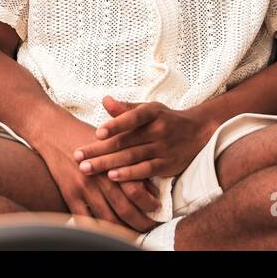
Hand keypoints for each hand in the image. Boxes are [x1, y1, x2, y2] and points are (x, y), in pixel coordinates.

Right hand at [29, 111, 162, 233]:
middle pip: (125, 209)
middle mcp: (101, 178)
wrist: (55, 131)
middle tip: (149, 227)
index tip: (156, 210)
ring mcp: (84, 188)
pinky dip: (97, 230)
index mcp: (114, 163)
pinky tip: (106, 234)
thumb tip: (151, 190)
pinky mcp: (70, 195)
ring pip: (108, 219)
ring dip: (123, 230)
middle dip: (140, 223)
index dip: (149, 204)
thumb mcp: (113, 145)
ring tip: (133, 234)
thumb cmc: (86, 136)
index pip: (137, 191)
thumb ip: (132, 166)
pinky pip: (85, 220)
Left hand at [73, 97, 211, 182]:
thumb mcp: (150, 109)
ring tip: (87, 168)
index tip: (97, 132)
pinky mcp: (167, 165)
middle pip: (125, 141)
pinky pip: (146, 171)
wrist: (199, 133)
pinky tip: (113, 177)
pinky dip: (129, 174)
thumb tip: (105, 100)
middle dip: (99, 149)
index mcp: (152, 113)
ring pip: (132, 157)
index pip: (133, 117)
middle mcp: (158, 130)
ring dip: (108, 164)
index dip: (116, 124)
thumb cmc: (166, 119)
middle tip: (77, 156)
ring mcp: (163, 148)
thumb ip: (126, 108)